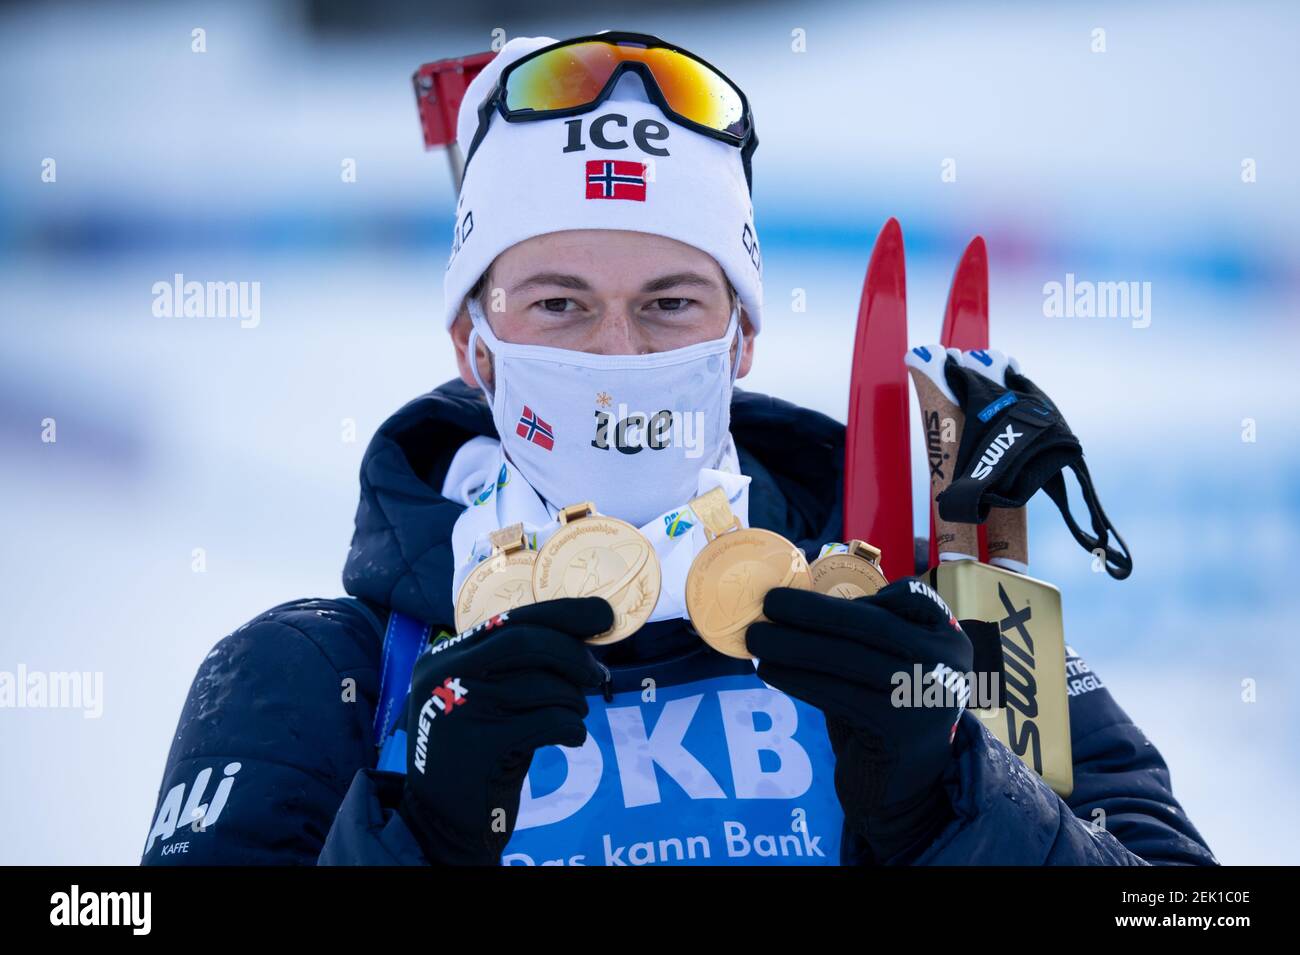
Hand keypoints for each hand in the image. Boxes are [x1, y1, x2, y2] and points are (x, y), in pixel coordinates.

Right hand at [397, 598, 610, 864]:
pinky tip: (571, 738)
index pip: (509, 619)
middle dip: (572, 654)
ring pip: (541, 685)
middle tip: (596, 673)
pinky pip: (548, 722)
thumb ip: (513, 667)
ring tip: (574, 712)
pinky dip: (572, 727)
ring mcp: (457, 710)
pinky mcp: (478, 747)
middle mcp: (442, 675)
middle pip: (525, 643)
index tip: (603, 614)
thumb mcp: (481, 699)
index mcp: (443, 656)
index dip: (562, 613)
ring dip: (573, 698)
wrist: (439, 821)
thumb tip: (583, 636)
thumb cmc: (474, 753)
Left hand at [746, 578, 972, 860]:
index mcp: (949, 639)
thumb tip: (796, 597)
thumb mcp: (890, 665)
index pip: (915, 598)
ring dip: (793, 644)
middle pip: (872, 626)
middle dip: (813, 611)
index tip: (825, 588)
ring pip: (850, 658)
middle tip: (768, 602)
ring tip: (755, 637)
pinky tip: (768, 670)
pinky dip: (797, 678)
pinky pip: (837, 693)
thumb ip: (865, 634)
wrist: (906, 785)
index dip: (871, 592)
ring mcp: (925, 697)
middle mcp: (947, 664)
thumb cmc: (886, 711)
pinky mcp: (899, 730)